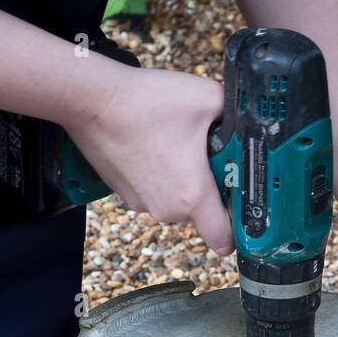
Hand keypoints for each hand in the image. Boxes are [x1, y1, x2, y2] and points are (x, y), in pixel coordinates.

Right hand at [63, 61, 233, 255]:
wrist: (92, 101)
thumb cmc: (145, 103)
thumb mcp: (208, 98)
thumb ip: (236, 116)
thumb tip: (244, 121)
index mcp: (192, 195)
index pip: (224, 238)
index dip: (240, 232)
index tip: (245, 218)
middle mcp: (166, 209)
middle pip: (202, 210)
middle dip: (209, 185)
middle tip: (206, 151)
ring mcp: (142, 204)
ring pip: (176, 198)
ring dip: (182, 177)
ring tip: (174, 141)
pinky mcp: (125, 194)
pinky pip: (154, 190)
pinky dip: (160, 173)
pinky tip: (154, 143)